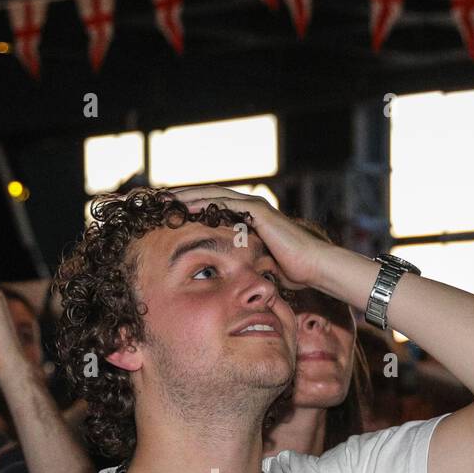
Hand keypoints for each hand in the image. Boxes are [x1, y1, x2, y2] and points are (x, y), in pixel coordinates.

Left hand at [171, 185, 337, 289]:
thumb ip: (249, 263)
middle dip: (184, 197)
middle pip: (210, 196)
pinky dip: (202, 202)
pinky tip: (184, 206)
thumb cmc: (294, 271)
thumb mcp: (263, 265)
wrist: (314, 267)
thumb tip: (238, 277)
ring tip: (164, 199)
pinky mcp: (257, 211)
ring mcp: (254, 206)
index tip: (171, 212)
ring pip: (213, 194)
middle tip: (159, 200)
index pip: (216, 207)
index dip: (193, 207)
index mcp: (250, 219)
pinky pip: (224, 203)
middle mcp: (251, 208)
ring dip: (187, 196)